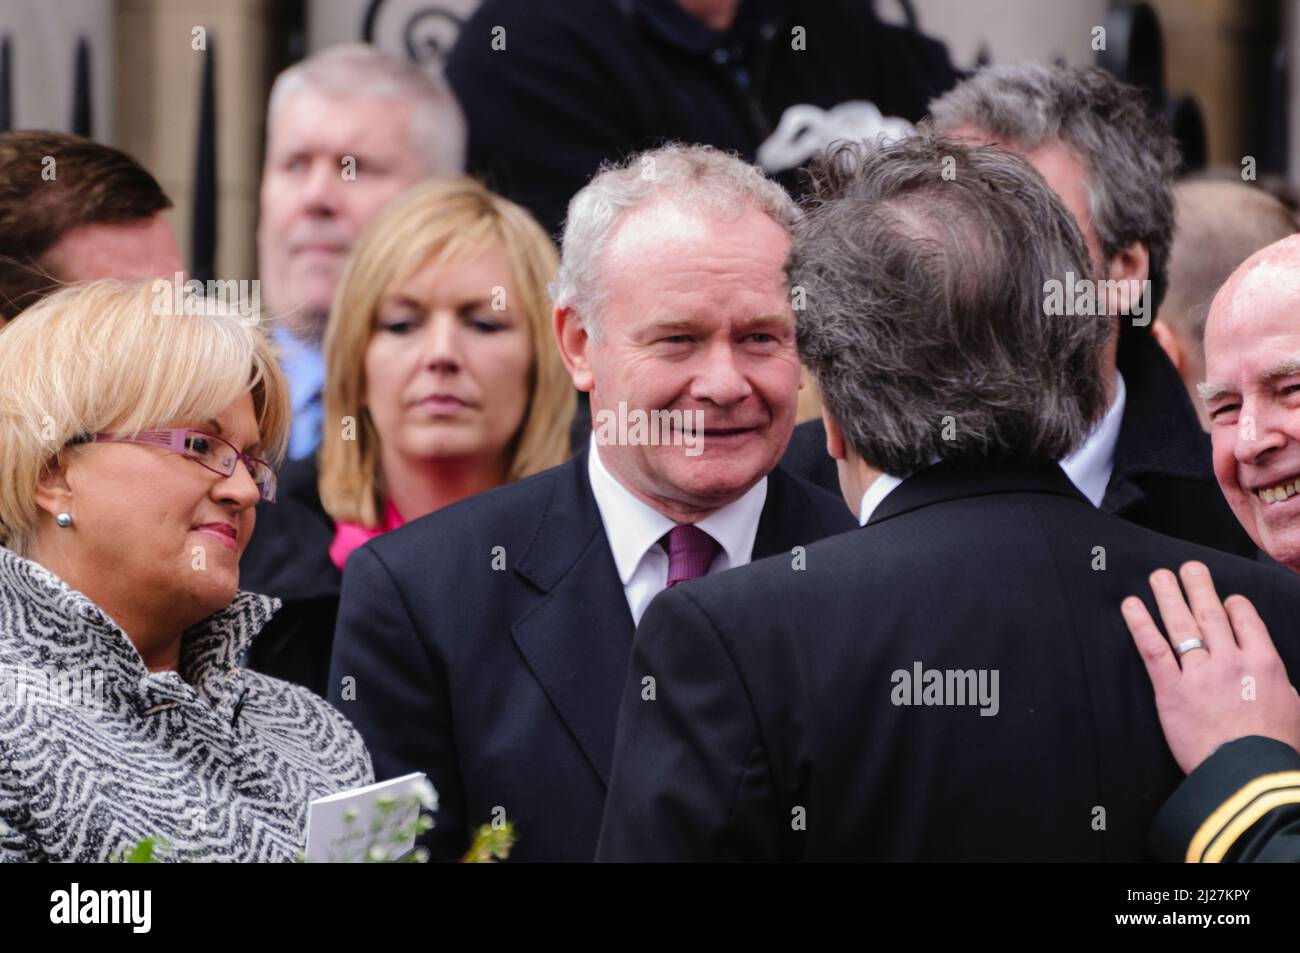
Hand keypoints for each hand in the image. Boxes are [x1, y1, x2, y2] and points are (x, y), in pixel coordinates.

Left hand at [1121, 561, 1299, 773]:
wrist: (1249, 775)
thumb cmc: (1275, 750)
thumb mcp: (1294, 710)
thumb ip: (1278, 686)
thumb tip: (1273, 677)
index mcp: (1264, 663)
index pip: (1246, 620)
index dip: (1233, 605)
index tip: (1225, 599)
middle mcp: (1231, 661)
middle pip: (1211, 614)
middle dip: (1198, 587)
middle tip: (1187, 567)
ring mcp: (1199, 673)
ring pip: (1181, 625)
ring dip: (1168, 595)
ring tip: (1159, 576)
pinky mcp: (1171, 690)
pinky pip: (1153, 649)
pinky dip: (1140, 624)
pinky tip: (1130, 606)